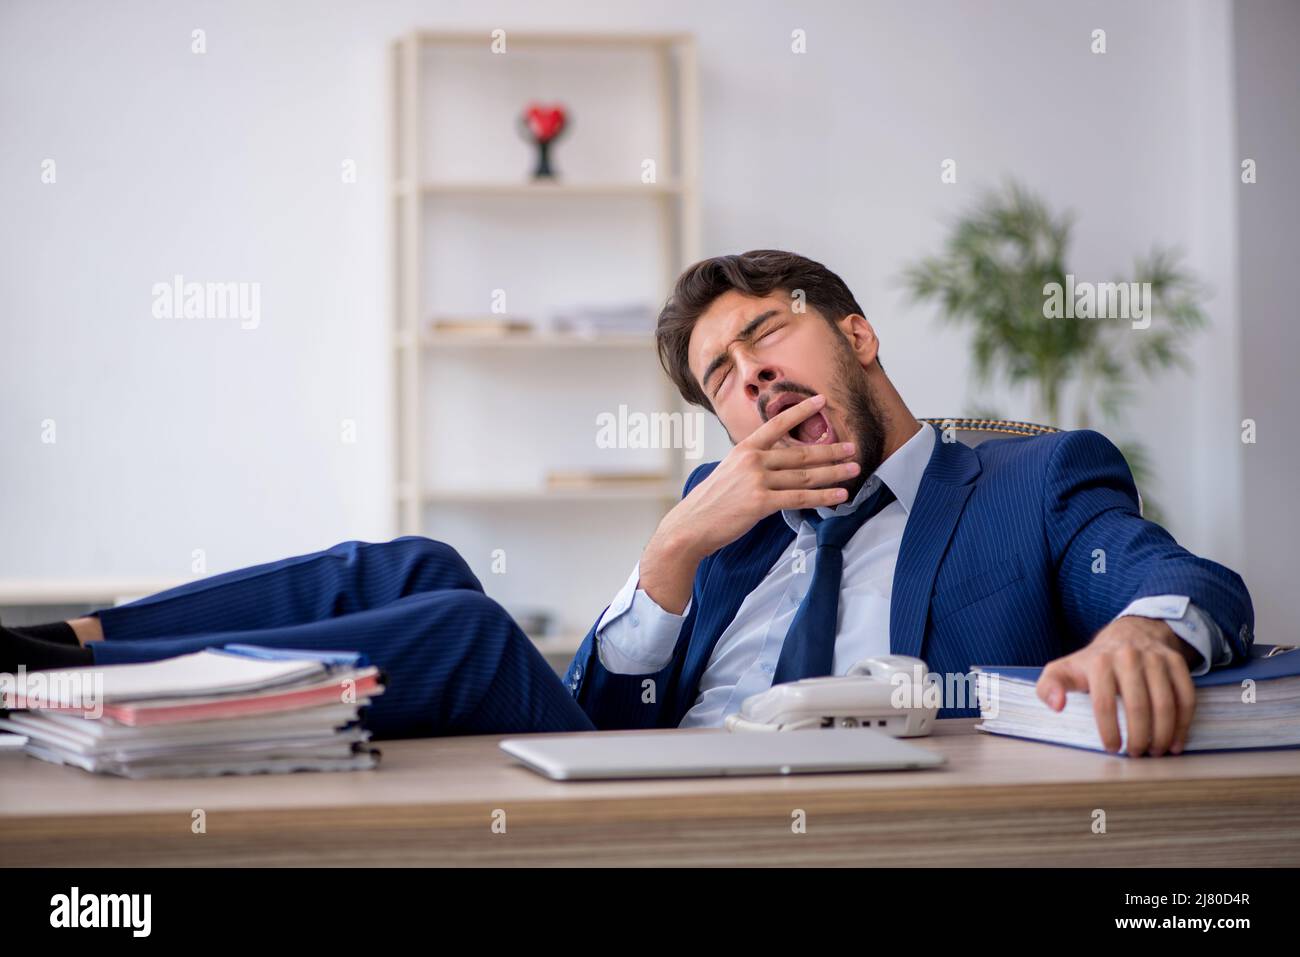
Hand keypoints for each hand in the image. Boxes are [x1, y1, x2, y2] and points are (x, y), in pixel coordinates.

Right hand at [637, 394, 858, 613]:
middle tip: (852, 447)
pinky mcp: (761, 502)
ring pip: (804, 475)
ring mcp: (757, 480)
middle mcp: (752, 460)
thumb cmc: (710, 502)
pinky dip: (823, 497)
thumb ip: (752, 465)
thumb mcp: (729, 472)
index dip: (801, 411)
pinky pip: (800, 498)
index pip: (777, 424)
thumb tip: (777, 464)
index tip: (822, 401)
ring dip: (833, 473)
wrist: (691, 525)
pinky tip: (840, 496)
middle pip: (800, 453)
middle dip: (830, 450)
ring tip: (854, 469)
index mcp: (744, 449)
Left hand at [1035, 616, 1198, 756]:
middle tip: (1136, 754)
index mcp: (1098, 662)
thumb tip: (1056, 705)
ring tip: (1156, 752)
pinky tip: (1176, 742)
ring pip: (1165, 704)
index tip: (1112, 748)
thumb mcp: (1064, 670)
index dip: (1109, 731)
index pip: (1104, 703)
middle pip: (1138, 706)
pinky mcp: (1176, 662)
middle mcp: (1128, 657)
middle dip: (1139, 737)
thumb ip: (1049, 687)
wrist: (1130, 634)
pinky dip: (1184, 724)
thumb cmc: (1093, 662)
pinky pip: (1186, 697)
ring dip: (1163, 734)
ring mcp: (1155, 658)